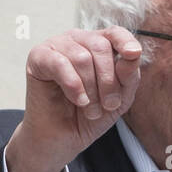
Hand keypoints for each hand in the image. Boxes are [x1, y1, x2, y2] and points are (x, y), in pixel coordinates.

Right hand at [5, 27, 142, 171]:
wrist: (64, 138)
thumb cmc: (91, 115)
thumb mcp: (120, 99)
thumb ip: (129, 76)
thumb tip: (133, 54)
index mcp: (99, 46)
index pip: (115, 33)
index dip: (125, 40)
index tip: (133, 54)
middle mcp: (78, 40)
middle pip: (100, 46)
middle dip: (109, 81)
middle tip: (109, 105)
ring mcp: (56, 45)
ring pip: (81, 57)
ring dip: (91, 90)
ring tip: (91, 109)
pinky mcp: (38, 57)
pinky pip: (60, 63)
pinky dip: (73, 86)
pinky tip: (78, 101)